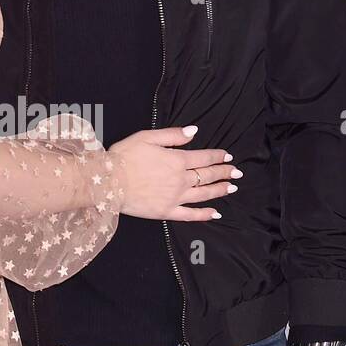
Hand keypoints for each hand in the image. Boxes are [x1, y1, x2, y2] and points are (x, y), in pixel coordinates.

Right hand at [108, 125, 240, 220]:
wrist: (108, 182)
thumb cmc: (124, 157)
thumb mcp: (147, 137)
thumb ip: (173, 135)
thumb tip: (194, 131)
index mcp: (177, 159)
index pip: (204, 157)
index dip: (218, 156)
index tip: (228, 156)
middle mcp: (180, 179)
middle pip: (208, 175)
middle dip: (224, 172)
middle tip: (237, 172)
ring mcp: (175, 197)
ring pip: (204, 194)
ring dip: (220, 190)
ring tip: (232, 188)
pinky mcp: (167, 211)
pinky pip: (190, 214)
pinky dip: (204, 214)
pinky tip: (215, 213)